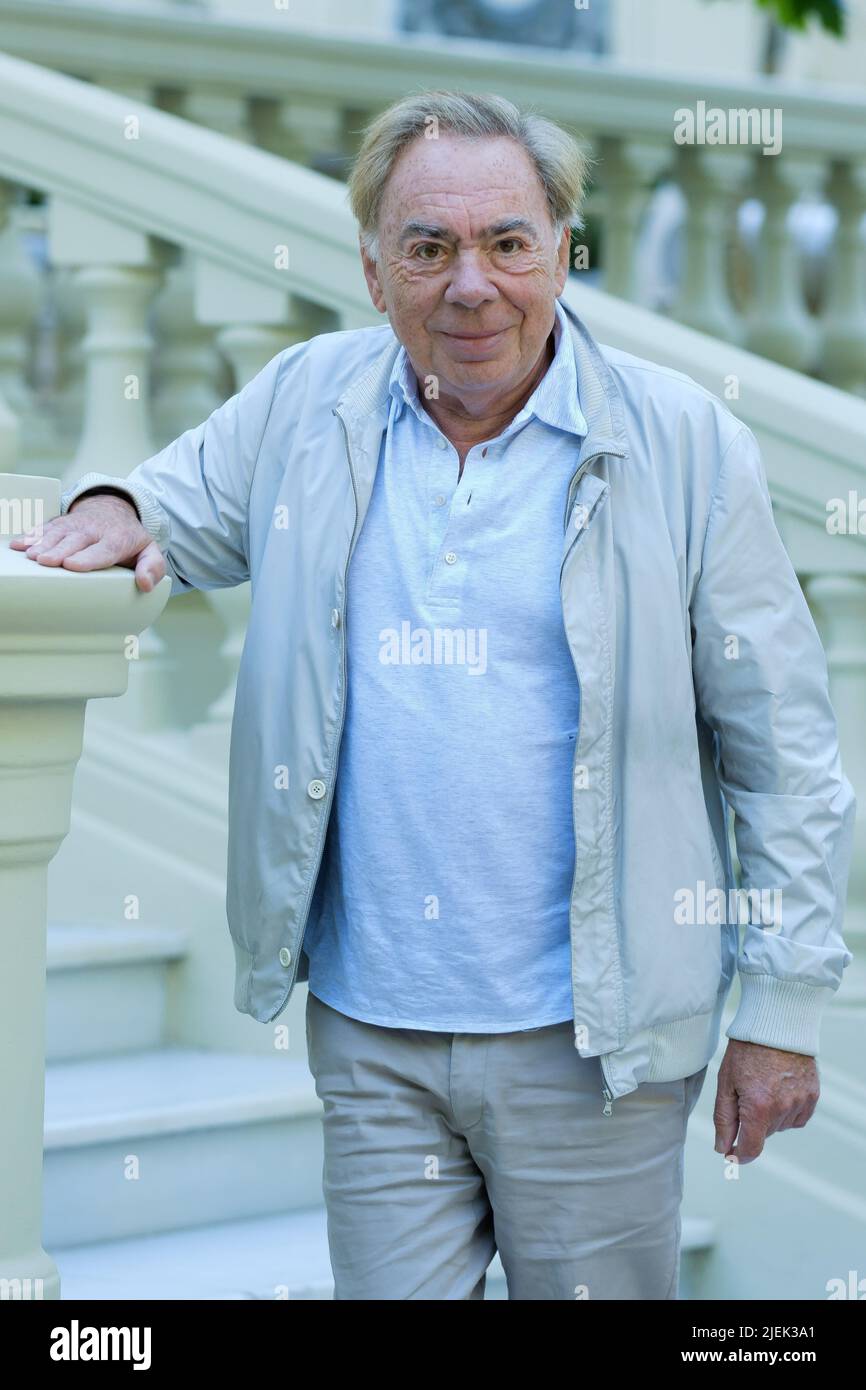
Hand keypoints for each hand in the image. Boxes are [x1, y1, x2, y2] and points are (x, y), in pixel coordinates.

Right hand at [9, 493, 165, 592]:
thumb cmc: (129, 538)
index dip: (87, 558)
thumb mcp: (149, 550)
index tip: (72, 564)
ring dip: (42, 543)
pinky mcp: (61, 523)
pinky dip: (30, 535)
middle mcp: (93, 531)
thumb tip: (146, 585)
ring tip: (30, 555)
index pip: (102, 550)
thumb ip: (152, 567)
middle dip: (59, 550)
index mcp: (116, 540)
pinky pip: (44, 528)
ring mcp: (74, 525)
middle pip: (74, 541)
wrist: (114, 509)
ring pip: (56, 533)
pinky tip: (17, 544)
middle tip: (45, 561)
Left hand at [713, 1038, 818, 1163]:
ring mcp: (800, 1102)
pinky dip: (787, 1110)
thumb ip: (724, 1119)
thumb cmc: (746, 1050)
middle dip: (752, 1122)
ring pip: (780, 1125)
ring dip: (770, 1116)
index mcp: (758, 1107)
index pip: (752, 1148)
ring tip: (764, 1086)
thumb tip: (722, 1148)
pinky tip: (779, 1090)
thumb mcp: (726, 1082)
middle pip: (764, 1133)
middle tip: (746, 1094)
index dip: (740, 1154)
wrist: (776, 1024)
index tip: (732, 1153)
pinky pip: (798, 1117)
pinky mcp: (813, 1095)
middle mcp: (783, 1108)